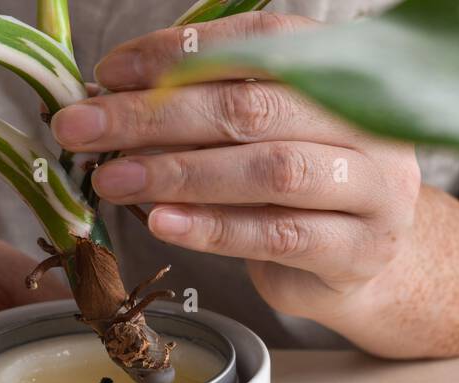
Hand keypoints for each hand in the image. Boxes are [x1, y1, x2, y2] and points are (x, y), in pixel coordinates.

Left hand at [51, 12, 421, 343]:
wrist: (363, 263)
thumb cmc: (301, 190)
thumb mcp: (261, 134)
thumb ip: (206, 108)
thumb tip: (109, 98)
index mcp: (343, 72)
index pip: (258, 43)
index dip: (180, 54)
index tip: (109, 73)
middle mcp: (367, 123)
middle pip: (254, 108)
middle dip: (157, 116)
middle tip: (86, 128)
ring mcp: (373, 190)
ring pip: (269, 172)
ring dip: (180, 174)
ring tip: (114, 180)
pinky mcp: (358, 251)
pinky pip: (277, 236)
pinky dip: (213, 228)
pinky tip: (162, 223)